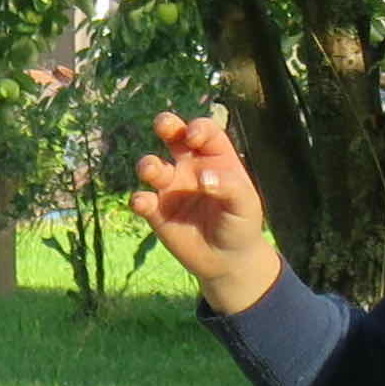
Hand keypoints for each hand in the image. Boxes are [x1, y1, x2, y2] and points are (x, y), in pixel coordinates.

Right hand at [129, 108, 283, 312]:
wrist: (227, 261)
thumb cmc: (241, 224)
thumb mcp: (245, 205)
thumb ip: (229, 187)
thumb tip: (203, 177)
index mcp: (215, 157)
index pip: (204, 132)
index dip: (197, 128)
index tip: (193, 137)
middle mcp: (189, 166)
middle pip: (173, 135)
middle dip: (166, 125)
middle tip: (163, 125)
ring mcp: (170, 187)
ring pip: (152, 166)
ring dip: (148, 165)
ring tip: (152, 171)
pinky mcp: (156, 211)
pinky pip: (142, 200)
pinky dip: (139, 199)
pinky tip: (143, 203)